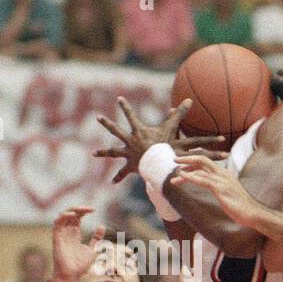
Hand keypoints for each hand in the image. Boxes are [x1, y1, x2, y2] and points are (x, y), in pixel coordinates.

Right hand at [52, 206, 104, 281]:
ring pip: (62, 216)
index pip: (77, 217)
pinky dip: (63, 216)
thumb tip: (102, 226)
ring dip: (71, 210)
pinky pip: (57, 224)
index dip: (84, 211)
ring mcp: (61, 235)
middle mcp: (67, 233)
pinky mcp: (57, 239)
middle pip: (70, 214)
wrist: (72, 276)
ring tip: (80, 209)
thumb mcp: (92, 250)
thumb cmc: (80, 266)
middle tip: (89, 208)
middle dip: (79, 209)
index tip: (94, 210)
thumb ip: (96, 238)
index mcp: (75, 234)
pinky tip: (72, 214)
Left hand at [94, 96, 223, 183]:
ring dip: (103, 152)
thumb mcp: (172, 128)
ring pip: (113, 152)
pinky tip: (112, 182)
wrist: (159, 164)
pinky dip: (118, 177)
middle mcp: (130, 141)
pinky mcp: (130, 166)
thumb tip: (189, 100)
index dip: (125, 106)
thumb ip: (179, 114)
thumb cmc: (165, 146)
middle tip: (98, 117)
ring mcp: (129, 154)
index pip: (130, 115)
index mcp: (138, 131)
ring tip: (93, 153)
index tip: (119, 98)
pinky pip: (123, 172)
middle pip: (115, 130)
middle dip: (106, 123)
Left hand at [171, 154, 263, 227]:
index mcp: (224, 174)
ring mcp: (222, 180)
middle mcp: (223, 173)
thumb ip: (220, 188)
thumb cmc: (241, 207)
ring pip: (200, 168)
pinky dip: (190, 177)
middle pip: (202, 159)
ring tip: (174, 176)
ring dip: (185, 171)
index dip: (193, 162)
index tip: (182, 165)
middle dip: (187, 158)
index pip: (207, 162)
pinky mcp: (220, 188)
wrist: (253, 213)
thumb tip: (214, 189)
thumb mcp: (228, 194)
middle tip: (174, 160)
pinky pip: (203, 180)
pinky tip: (182, 177)